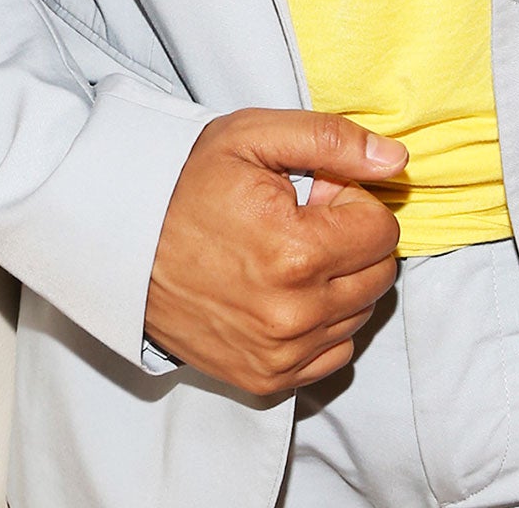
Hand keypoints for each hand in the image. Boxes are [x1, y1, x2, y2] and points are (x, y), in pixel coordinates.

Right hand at [144, 109, 407, 397]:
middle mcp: (294, 314)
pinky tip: (285, 290)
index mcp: (296, 252)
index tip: (317, 191)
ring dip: (340, 280)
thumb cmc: (186, 183)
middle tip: (303, 218)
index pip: (382, 231)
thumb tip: (395, 162)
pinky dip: (324, 321)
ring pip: (360, 314)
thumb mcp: (254, 137)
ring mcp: (280, 355)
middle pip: (379, 276)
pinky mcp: (266, 380)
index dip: (353, 200)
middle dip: (353, 240)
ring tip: (287, 252)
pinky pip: (333, 352)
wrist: (122, 242)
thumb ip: (332, 141)